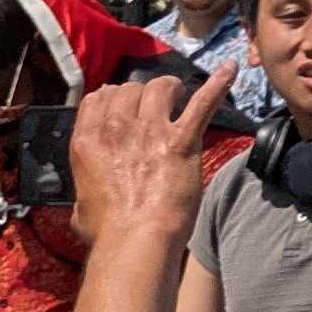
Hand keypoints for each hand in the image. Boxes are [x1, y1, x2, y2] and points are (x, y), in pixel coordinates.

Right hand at [61, 64, 225, 247]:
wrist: (135, 241)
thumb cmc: (108, 233)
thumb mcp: (80, 208)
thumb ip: (84, 193)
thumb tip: (86, 202)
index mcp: (87, 142)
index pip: (99, 98)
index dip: (114, 96)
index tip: (124, 102)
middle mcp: (116, 129)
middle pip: (130, 88)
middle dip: (143, 93)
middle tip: (155, 105)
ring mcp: (149, 131)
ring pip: (161, 87)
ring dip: (171, 88)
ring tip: (180, 94)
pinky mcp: (181, 141)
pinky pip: (203, 102)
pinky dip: (218, 84)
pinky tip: (230, 71)